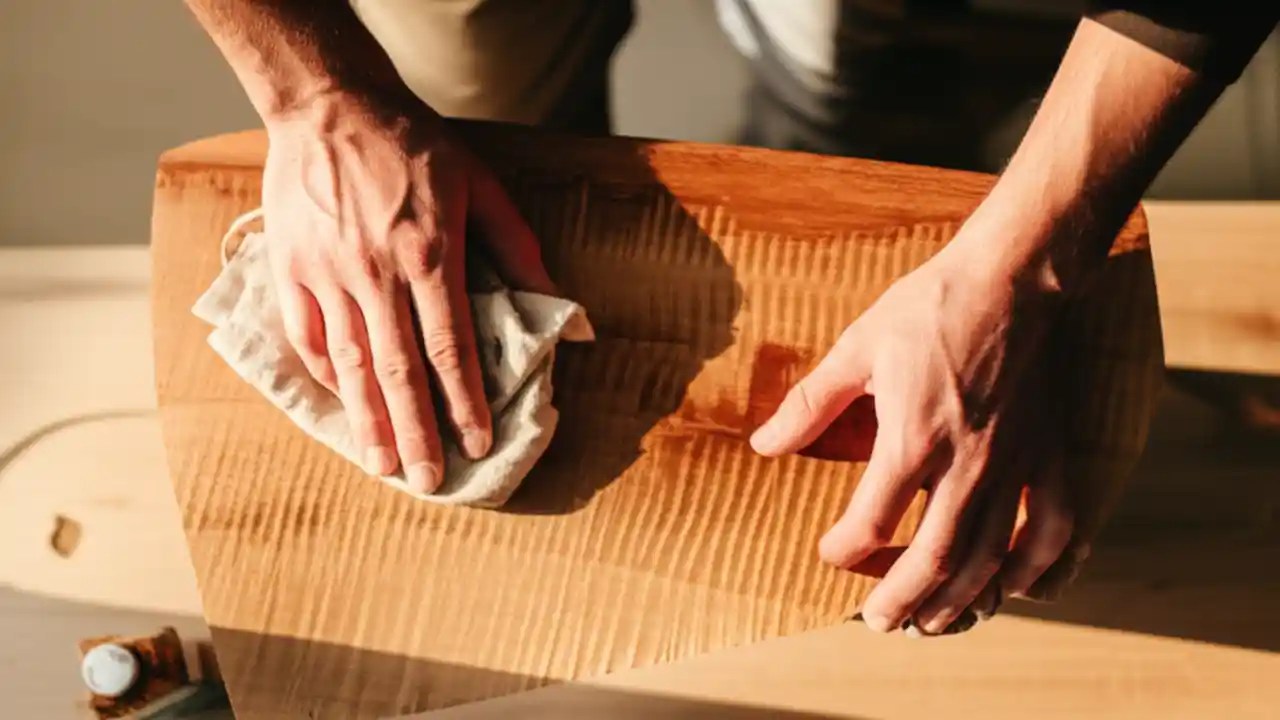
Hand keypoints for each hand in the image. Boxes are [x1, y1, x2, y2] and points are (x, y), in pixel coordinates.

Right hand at [262, 92, 554, 492]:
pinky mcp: (290, 268)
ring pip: (349, 364)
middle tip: (427, 480)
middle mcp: (376, 273)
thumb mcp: (481, 184)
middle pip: (398, 370)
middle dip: (416, 431)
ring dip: (367, 420)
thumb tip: (561, 305)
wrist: (329, 104)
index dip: (466, 401)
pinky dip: (324, 376)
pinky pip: (306, 335)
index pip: (450, 347)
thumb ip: (519, 247)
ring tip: (380, 465)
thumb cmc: (413, 144)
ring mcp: (328, 274)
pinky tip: (341, 407)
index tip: (477, 443)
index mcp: (429, 255)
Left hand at [750, 237, 1073, 634]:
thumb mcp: (856, 348)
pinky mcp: (1050, 455)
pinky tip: (1020, 591)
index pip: (870, 523)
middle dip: (902, 602)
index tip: (830, 552)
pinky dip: (1039, 570)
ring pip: (991, 559)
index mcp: (912, 439)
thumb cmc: (929, 309)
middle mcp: (966, 465)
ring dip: (961, 602)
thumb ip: (809, 404)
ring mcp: (1015, 465)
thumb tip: (763, 444)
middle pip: (934, 561)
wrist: (1014, 278)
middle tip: (881, 623)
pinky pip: (1053, 529)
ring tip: (934, 624)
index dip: (844, 549)